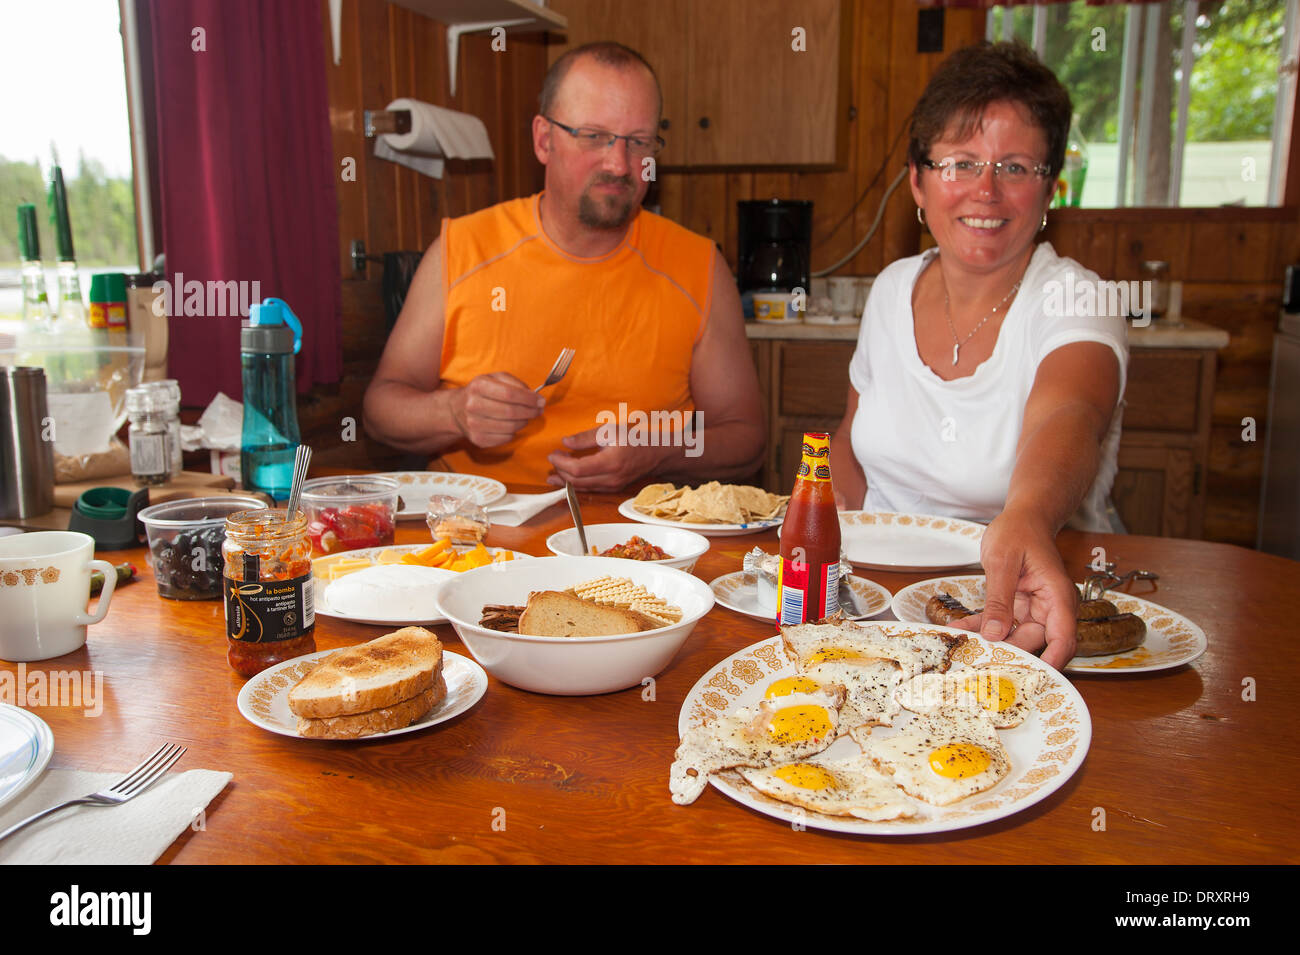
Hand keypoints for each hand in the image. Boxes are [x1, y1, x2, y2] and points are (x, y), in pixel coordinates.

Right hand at [447, 373, 544, 447]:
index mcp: (479, 386)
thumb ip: (515, 383)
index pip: (510, 394)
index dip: (529, 399)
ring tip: (526, 417)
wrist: (457, 409)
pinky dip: (513, 433)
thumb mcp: (495, 378)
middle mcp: (473, 405)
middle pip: (511, 412)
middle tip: (538, 410)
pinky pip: (505, 438)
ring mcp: (473, 424)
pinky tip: (511, 425)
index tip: (541, 401)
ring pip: (510, 427)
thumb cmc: (482, 392)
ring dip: (523, 423)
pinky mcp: (477, 439)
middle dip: (530, 412)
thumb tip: (534, 397)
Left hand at [546, 427, 665, 490]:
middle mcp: (611, 478)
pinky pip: (589, 489)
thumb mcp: (609, 431)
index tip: (552, 455)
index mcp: (610, 462)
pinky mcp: (612, 489)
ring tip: (554, 472)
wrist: (653, 455)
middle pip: (577, 481)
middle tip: (553, 460)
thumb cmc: (632, 440)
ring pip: (582, 488)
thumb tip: (565, 442)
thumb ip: (585, 437)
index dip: (561, 464)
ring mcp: (612, 486)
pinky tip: (568, 477)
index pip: (578, 469)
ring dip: (565, 481)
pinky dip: (576, 484)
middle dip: (560, 472)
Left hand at [951, 509, 1078, 668]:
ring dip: (989, 642)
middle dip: (1008, 654)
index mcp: (1057, 596)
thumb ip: (999, 600)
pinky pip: (999, 623)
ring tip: (961, 647)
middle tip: (978, 664)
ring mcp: (1033, 608)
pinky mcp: (1016, 607)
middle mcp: (1049, 607)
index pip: (1063, 638)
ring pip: (1014, 636)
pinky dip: (980, 627)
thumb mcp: (1003, 562)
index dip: (1052, 663)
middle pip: (1034, 642)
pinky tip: (959, 629)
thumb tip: (994, 633)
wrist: (1021, 518)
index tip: (1032, 679)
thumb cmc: (1019, 531)